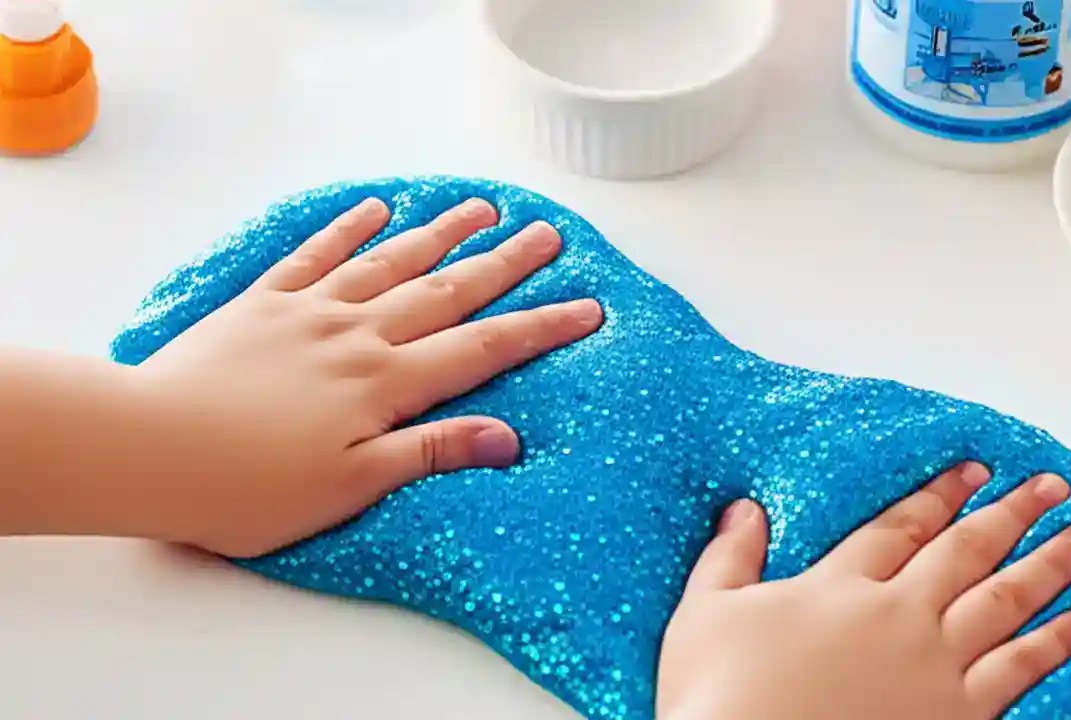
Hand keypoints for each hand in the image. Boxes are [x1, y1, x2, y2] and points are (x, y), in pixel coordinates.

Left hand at [136, 197, 601, 556]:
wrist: (148, 447)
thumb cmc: (249, 486)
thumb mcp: (351, 486)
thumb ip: (429, 454)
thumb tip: (507, 438)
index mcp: (385, 383)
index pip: (481, 348)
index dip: (539, 328)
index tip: (587, 308)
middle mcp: (358, 334)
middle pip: (446, 291)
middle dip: (503, 265)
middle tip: (549, 235)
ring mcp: (310, 311)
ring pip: (390, 262)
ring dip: (440, 233)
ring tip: (482, 208)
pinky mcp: (263, 303)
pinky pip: (314, 255)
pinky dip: (347, 230)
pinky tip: (374, 209)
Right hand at [657, 465, 1070, 719]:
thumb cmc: (719, 697)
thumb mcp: (704, 615)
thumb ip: (729, 558)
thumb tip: (744, 509)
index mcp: (840, 587)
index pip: (901, 527)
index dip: (940, 495)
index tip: (974, 471)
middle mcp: (897, 616)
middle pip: (966, 553)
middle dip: (1012, 514)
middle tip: (1054, 488)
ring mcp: (934, 667)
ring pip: (1006, 603)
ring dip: (1052, 566)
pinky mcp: (957, 716)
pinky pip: (1022, 671)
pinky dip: (1059, 643)